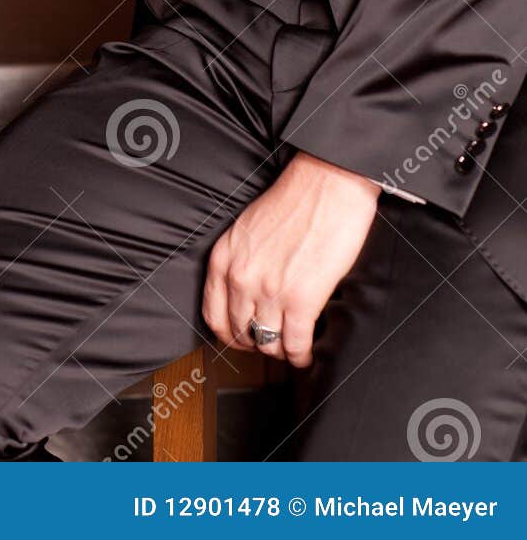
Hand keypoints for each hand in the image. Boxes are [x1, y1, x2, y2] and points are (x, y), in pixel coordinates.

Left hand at [202, 151, 380, 367]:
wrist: (326, 183)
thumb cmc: (294, 200)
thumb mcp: (248, 230)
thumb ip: (240, 261)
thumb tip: (245, 293)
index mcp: (224, 257)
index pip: (214, 315)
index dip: (230, 335)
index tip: (243, 339)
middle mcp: (240, 277)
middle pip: (240, 334)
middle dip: (257, 344)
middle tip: (271, 344)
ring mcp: (269, 291)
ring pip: (267, 344)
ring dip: (280, 351)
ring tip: (291, 348)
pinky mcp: (302, 300)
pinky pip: (294, 346)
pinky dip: (301, 356)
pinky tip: (307, 354)